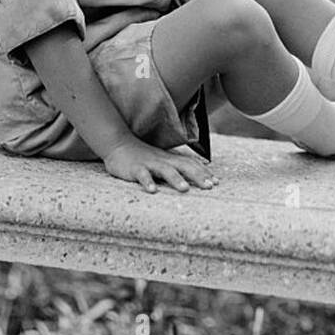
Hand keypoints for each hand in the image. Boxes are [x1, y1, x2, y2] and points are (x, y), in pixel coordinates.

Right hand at [101, 137, 216, 193]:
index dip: (204, 172)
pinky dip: (147, 182)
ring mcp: (149, 164)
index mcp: (170, 159)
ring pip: (164, 170)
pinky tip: (152, 191)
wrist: (118, 144)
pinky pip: (142, 175)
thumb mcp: (163, 159)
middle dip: (197, 176)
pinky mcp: (134, 168)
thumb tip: (199, 170)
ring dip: (175, 179)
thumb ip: (178, 165)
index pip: (191, 164)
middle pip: (183, 166)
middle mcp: (163, 160)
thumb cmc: (143, 155)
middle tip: (209, 186)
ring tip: (185, 189)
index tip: (216, 182)